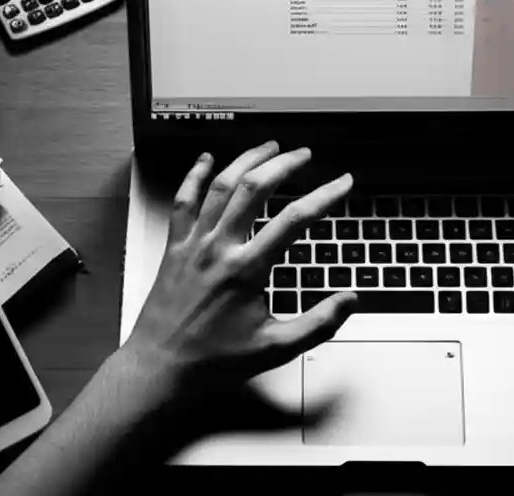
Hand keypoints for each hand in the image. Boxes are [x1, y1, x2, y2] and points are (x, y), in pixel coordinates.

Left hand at [124, 142, 357, 390]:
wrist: (162, 367)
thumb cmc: (215, 360)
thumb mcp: (276, 349)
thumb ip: (319, 324)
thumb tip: (350, 300)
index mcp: (248, 270)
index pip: (295, 220)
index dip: (324, 195)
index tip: (342, 183)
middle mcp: (220, 248)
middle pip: (255, 189)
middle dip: (284, 165)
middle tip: (304, 155)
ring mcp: (194, 243)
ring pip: (221, 187)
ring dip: (246, 161)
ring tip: (268, 147)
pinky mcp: (174, 247)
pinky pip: (183, 202)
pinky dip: (194, 176)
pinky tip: (206, 159)